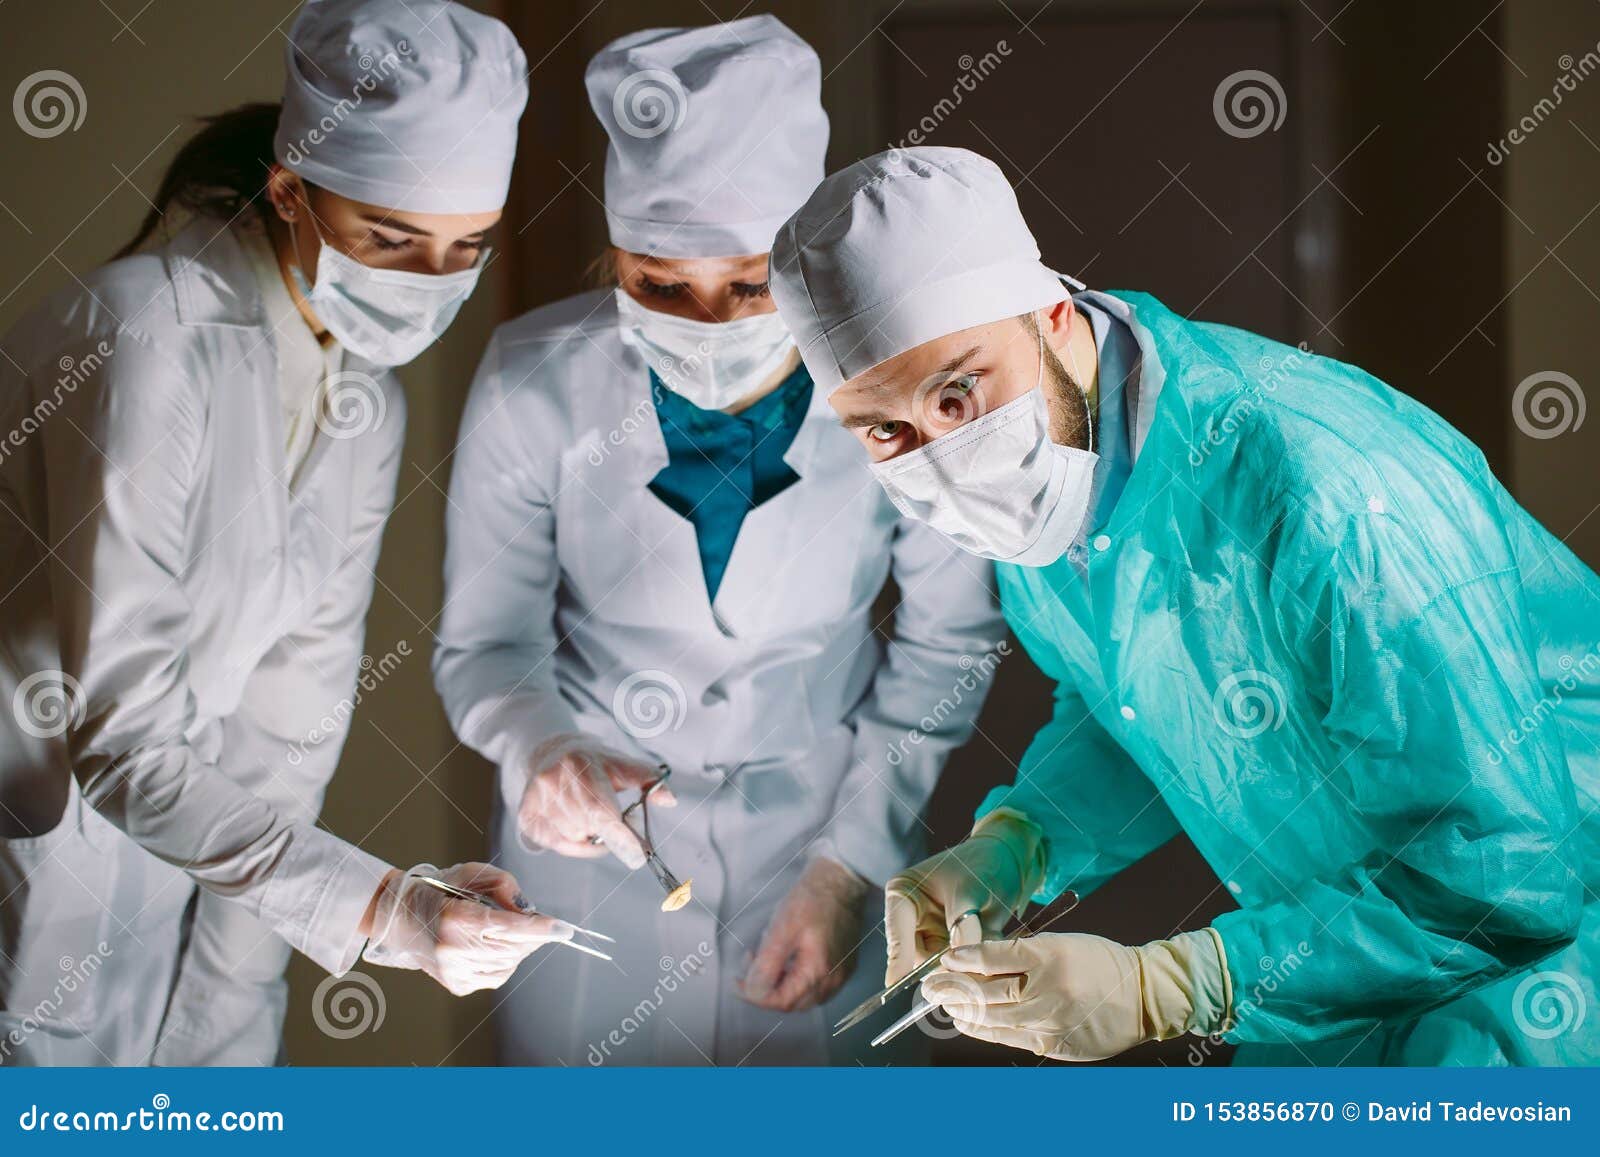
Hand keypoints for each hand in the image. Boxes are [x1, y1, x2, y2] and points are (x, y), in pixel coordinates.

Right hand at [361, 862, 573, 995]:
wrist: (401, 917)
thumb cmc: (440, 889)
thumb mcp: (472, 873)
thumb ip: (505, 885)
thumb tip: (529, 912)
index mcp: (456, 918)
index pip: (509, 927)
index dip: (541, 929)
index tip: (565, 929)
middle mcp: (453, 949)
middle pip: (514, 947)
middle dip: (533, 935)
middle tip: (536, 922)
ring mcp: (454, 972)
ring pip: (509, 964)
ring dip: (519, 947)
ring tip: (505, 930)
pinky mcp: (457, 985)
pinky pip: (497, 976)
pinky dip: (505, 960)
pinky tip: (492, 945)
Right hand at [517, 734, 673, 868]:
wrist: (551, 752)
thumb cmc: (594, 762)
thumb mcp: (624, 764)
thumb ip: (649, 780)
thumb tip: (670, 799)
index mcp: (580, 765)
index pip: (600, 810)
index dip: (619, 837)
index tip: (637, 856)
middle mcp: (553, 781)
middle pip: (588, 829)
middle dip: (607, 831)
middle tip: (612, 818)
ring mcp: (535, 799)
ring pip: (572, 839)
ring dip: (588, 836)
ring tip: (589, 814)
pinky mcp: (526, 816)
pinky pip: (555, 845)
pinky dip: (571, 842)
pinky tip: (574, 823)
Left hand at [739, 858, 868, 1012]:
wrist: (841, 879)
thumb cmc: (812, 898)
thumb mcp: (782, 928)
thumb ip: (767, 964)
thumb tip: (753, 990)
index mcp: (819, 971)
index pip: (781, 1001)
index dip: (755, 995)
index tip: (738, 982)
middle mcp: (833, 980)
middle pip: (793, 1003)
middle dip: (767, 990)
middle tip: (751, 967)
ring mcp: (841, 974)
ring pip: (804, 997)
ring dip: (781, 985)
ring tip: (768, 960)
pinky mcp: (843, 965)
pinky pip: (817, 986)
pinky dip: (797, 979)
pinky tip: (788, 961)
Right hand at [883, 808, 1044, 983]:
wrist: (1010, 861)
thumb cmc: (985, 863)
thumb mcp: (971, 890)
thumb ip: (962, 926)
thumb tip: (959, 964)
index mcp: (904, 895)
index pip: (897, 931)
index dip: (898, 959)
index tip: (895, 986)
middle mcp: (912, 918)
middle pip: (916, 956)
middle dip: (941, 968)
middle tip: (964, 978)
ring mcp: (931, 934)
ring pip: (938, 967)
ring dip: (962, 970)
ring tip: (985, 959)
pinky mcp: (951, 947)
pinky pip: (959, 967)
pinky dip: (975, 967)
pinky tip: (992, 956)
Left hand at [920, 929, 1228, 1060]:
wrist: (1145, 996)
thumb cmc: (1099, 963)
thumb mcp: (1059, 943)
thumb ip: (1018, 953)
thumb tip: (973, 963)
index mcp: (1050, 957)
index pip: (993, 958)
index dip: (963, 960)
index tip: (944, 960)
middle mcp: (1048, 991)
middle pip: (986, 993)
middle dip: (951, 989)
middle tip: (929, 986)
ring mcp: (1051, 1023)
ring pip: (992, 1020)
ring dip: (961, 1011)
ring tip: (942, 1003)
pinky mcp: (1054, 1045)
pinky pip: (1009, 1038)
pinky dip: (983, 1029)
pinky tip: (967, 1021)